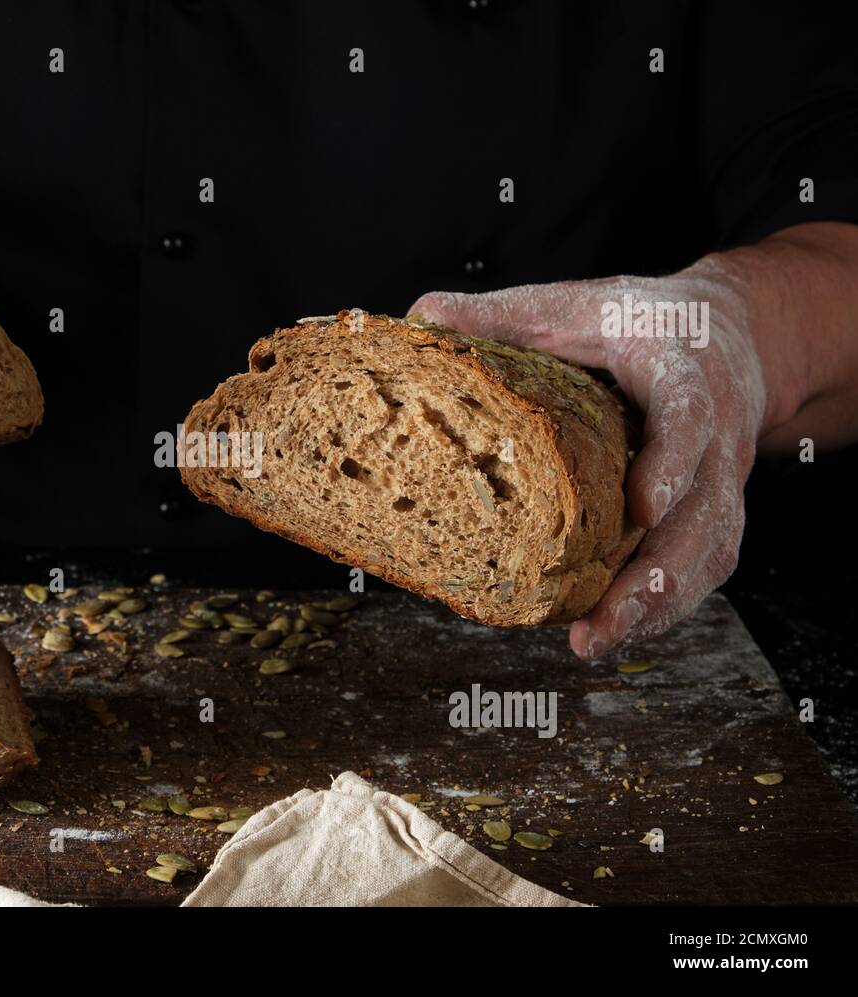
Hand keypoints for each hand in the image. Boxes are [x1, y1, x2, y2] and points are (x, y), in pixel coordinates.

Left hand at [409, 259, 765, 658]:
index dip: (671, 463)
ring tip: (596, 641)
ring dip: (657, 605)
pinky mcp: (717, 510)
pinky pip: (703, 565)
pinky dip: (663, 605)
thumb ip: (503, 315)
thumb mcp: (576, 304)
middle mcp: (718, 433)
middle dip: (658, 575)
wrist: (729, 331)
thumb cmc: (642, 318)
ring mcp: (724, 479)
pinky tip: (612, 630)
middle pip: (705, 512)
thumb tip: (419, 316)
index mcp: (684, 370)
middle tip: (601, 623)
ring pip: (709, 552)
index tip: (642, 507)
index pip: (688, 418)